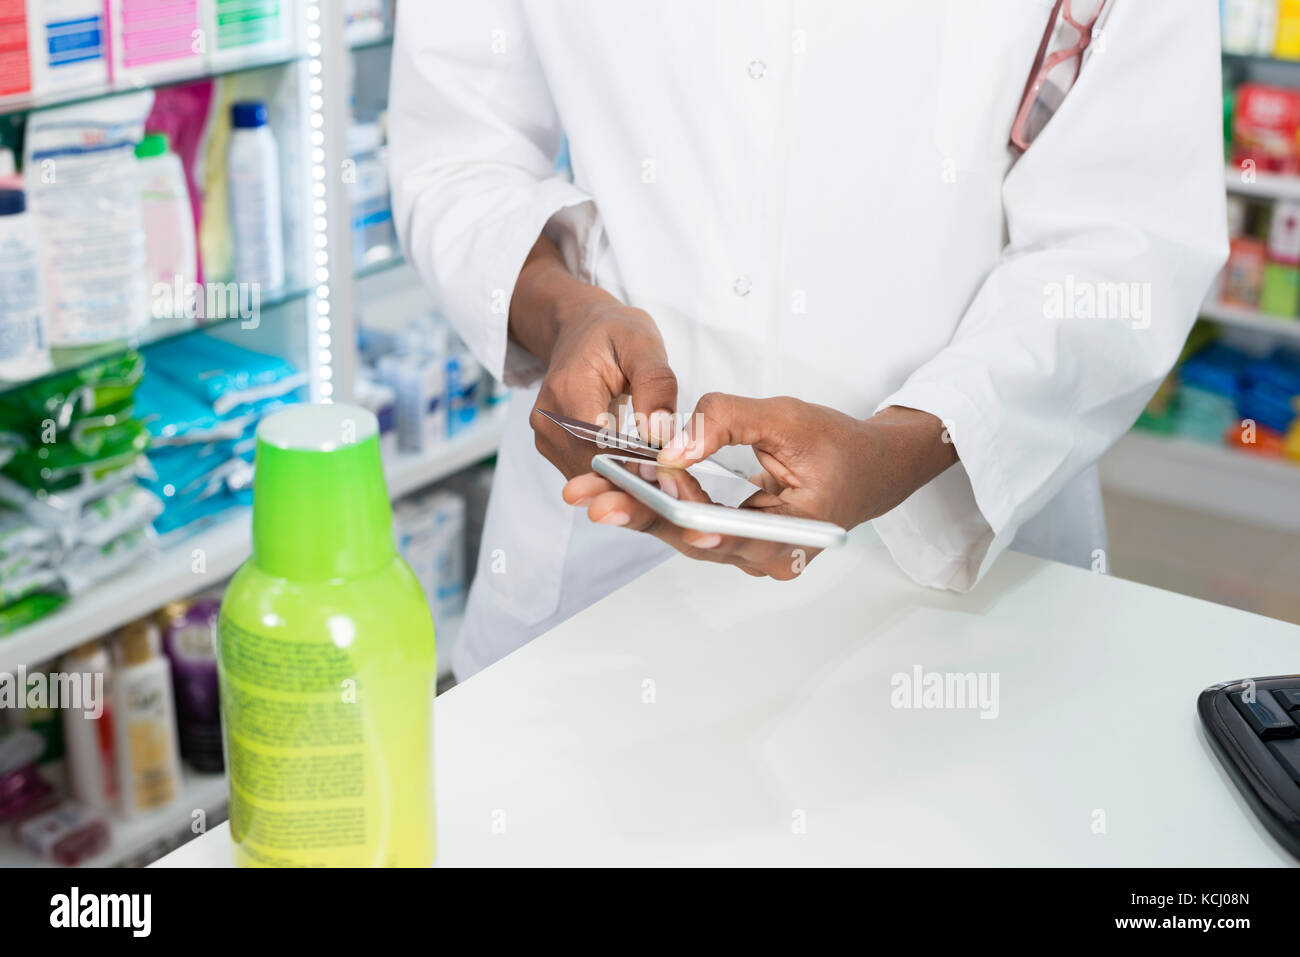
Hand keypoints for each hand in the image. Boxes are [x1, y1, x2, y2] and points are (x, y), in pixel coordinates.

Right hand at [529, 300, 676, 478]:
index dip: (633, 465)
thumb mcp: (644, 345)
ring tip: (651, 462)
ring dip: (621, 476)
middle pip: (590, 466)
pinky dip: (609, 471)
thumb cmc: (613, 333)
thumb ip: (655, 385)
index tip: (666, 468)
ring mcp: (546, 434)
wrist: (580, 328)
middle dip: (630, 474)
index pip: (599, 447)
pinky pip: (582, 469)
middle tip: (667, 470)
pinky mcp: (551, 444)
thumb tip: (659, 432)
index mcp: (570, 389)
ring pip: (586, 474)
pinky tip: (631, 459)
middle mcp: (549, 417)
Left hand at [561, 393, 957, 578]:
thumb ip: (727, 422)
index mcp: (788, 536)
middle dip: (638, 512)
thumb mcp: (787, 417)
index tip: (626, 496)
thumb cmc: (839, 444)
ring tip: (593, 491)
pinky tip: (625, 491)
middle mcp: (767, 558)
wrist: (876, 467)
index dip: (670, 512)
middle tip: (588, 496)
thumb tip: (671, 443)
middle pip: (691, 537)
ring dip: (642, 509)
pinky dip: (663, 505)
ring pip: (687, 534)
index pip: (717, 529)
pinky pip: (695, 525)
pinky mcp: (741, 541)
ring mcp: (753, 554)